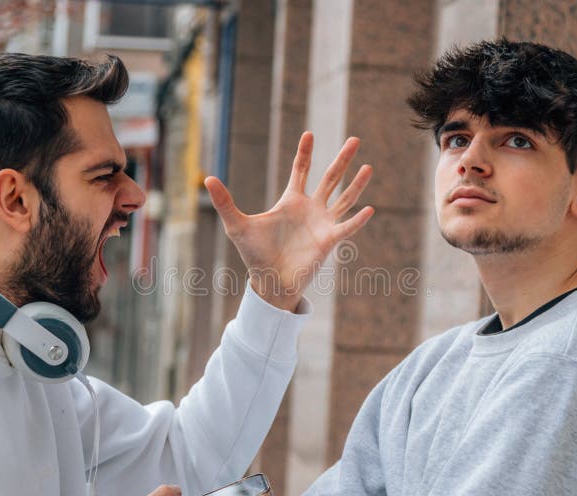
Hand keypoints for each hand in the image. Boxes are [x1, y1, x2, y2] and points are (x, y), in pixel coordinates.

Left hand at [205, 132, 373, 310]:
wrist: (268, 281)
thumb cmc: (255, 254)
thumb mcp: (237, 225)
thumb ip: (225, 202)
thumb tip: (207, 178)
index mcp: (291, 201)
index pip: (301, 170)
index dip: (305, 152)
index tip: (309, 134)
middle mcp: (311, 209)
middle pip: (331, 177)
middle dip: (342, 159)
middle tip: (355, 139)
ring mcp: (322, 223)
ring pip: (344, 198)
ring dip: (357, 184)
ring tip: (369, 167)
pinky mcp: (328, 241)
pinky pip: (346, 227)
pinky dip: (357, 220)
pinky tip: (369, 209)